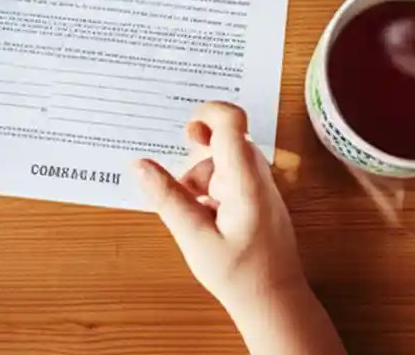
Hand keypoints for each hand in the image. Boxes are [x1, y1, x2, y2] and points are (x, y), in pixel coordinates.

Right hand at [134, 102, 306, 311]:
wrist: (274, 302)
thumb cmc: (239, 275)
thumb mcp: (194, 238)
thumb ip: (167, 198)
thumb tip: (140, 165)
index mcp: (244, 181)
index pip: (232, 122)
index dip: (207, 112)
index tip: (184, 129)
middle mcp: (257, 176)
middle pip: (222, 143)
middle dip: (195, 161)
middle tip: (181, 191)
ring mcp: (261, 186)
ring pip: (222, 163)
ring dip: (201, 180)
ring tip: (195, 217)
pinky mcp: (258, 197)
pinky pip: (230, 178)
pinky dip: (211, 190)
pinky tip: (206, 219)